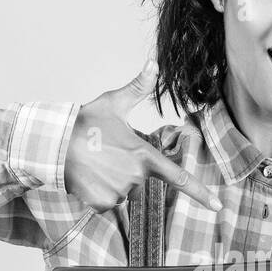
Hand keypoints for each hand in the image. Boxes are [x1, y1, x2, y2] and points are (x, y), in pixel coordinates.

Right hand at [63, 60, 222, 214]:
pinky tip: (89, 177)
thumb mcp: (114, 103)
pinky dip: (101, 192)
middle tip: (108, 153)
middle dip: (128, 168)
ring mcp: (118, 192)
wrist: (53, 145)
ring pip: (124, 191)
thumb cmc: (85, 123)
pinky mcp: (102, 203)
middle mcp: (135, 177)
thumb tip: (153, 64)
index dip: (201, 194)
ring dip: (114, 180)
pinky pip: (108, 201)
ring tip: (97, 163)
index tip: (218, 207)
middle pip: (141, 179)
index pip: (179, 178)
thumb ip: (138, 87)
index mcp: (144, 156)